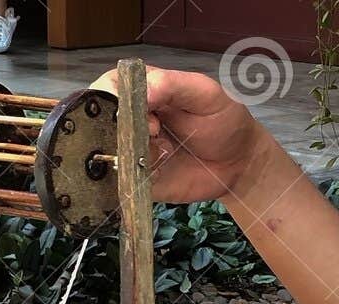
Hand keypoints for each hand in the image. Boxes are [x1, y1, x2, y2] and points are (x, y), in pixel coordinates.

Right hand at [90, 66, 266, 203]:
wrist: (238, 164)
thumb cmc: (223, 120)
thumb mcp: (204, 93)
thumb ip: (172, 86)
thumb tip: (140, 92)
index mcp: (141, 90)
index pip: (107, 88)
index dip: (114, 99)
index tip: (143, 109)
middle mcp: (131, 120)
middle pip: (101, 124)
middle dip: (122, 131)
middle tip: (155, 134)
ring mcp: (132, 152)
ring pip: (110, 155)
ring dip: (133, 156)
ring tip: (165, 155)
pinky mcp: (138, 180)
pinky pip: (123, 182)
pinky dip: (138, 178)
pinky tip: (162, 171)